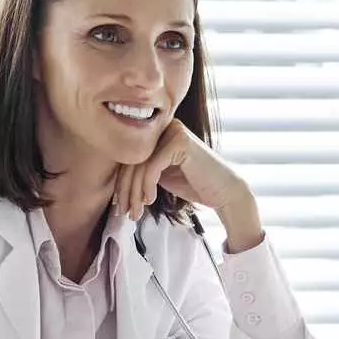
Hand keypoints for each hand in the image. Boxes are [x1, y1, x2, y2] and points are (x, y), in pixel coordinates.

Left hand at [112, 118, 260, 250]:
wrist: (224, 191)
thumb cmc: (194, 184)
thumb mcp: (161, 176)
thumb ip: (142, 172)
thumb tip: (114, 183)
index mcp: (158, 132)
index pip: (130, 157)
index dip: (121, 183)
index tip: (118, 205)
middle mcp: (165, 127)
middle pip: (133, 160)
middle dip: (126, 190)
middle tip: (124, 212)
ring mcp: (173, 131)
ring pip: (140, 165)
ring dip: (134, 193)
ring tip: (136, 212)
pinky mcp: (180, 141)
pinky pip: (152, 166)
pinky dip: (147, 186)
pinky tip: (151, 200)